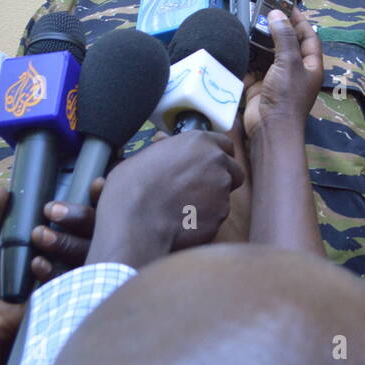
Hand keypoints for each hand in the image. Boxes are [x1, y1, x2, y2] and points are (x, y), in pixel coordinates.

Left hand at [0, 183, 101, 364]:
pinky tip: (36, 265)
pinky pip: (70, 282)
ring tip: (37, 236)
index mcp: (63, 236)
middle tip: (51, 211)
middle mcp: (75, 253)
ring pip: (88, 254)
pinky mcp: (67, 300)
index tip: (96, 184)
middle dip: (77, 217)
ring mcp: (75, 277)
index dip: (99, 198)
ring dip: (64, 242)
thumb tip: (0, 191)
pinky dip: (52, 270)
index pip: (89, 214)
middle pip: (97, 230)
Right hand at [86, 130, 243, 269]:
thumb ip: (166, 148)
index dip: (217, 157)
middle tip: (200, 190)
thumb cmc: (131, 188)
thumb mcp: (144, 156)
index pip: (225, 145)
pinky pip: (218, 216)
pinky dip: (206, 220)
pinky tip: (185, 222)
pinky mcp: (222, 214)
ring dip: (213, 201)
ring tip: (186, 209)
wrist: (135, 223)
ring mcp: (222, 188)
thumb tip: (164, 142)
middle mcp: (217, 161)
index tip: (207, 166)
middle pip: (233, 170)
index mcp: (198, 141)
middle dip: (222, 179)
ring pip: (226, 195)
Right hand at [242, 6, 323, 139]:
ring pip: (269, 55)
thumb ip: (284, 37)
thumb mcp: (289, 62)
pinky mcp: (259, 87)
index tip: (289, 6)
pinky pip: (254, 68)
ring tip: (250, 24)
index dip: (300, 21)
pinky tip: (239, 44)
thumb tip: (277, 14)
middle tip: (264, 12)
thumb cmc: (287, 95)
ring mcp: (276, 79)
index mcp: (310, 66)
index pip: (309, 37)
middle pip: (288, 45)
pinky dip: (248, 57)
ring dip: (261, 42)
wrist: (270, 128)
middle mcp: (295, 71)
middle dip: (278, 30)